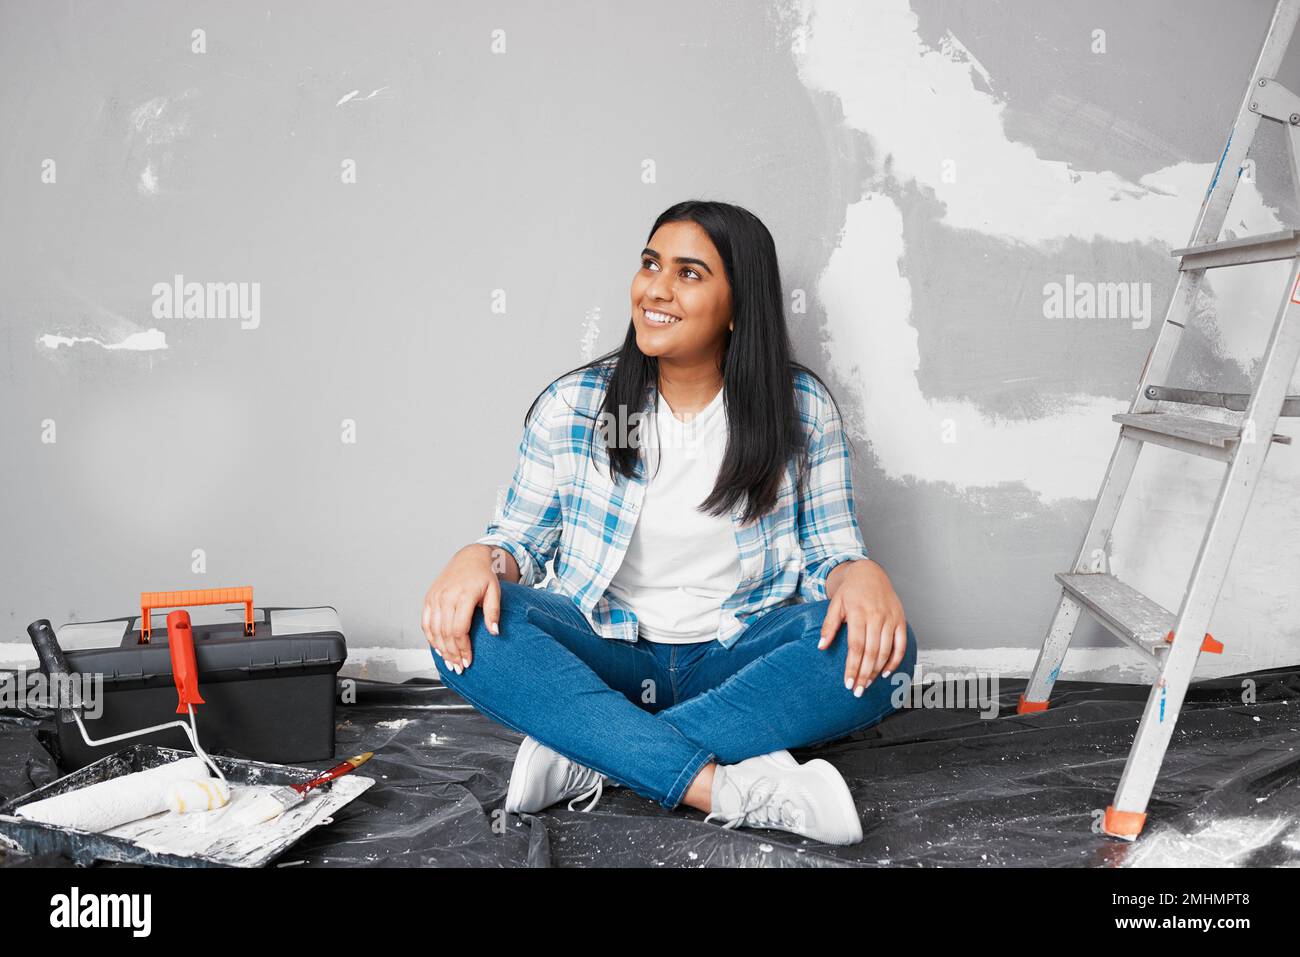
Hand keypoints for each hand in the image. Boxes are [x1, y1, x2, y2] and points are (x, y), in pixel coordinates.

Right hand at [421, 544, 501, 673]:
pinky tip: (438, 648)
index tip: (468, 661)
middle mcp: (445, 596)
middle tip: (458, 668)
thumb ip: (493, 612)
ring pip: (433, 630)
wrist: (469, 558)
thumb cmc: (483, 576)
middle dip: (452, 654)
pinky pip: (425, 623)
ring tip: (449, 663)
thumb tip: (494, 632)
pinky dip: (430, 638)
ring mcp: (435, 597)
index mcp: (463, 595)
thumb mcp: (495, 591)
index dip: (463, 649)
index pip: (459, 629)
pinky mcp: (429, 598)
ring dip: (441, 649)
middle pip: (445, 633)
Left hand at [817, 559, 907, 695]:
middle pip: (871, 652)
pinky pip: (901, 645)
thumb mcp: (835, 605)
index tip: (848, 683)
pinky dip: (895, 660)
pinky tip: (886, 673)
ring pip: (886, 651)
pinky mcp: (900, 620)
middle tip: (858, 691)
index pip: (856, 646)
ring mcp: (890, 619)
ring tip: (868, 684)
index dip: (853, 667)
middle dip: (865, 675)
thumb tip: (821, 647)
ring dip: (877, 671)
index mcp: (858, 613)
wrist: (870, 573)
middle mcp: (877, 616)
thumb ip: (829, 626)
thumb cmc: (850, 591)